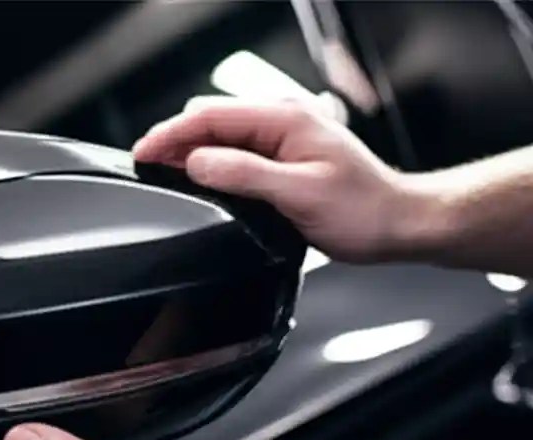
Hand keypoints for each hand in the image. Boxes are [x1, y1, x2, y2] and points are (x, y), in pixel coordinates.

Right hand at [132, 96, 429, 263]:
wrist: (397, 224)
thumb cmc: (363, 210)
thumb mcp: (299, 194)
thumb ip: (245, 174)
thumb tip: (197, 162)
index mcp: (285, 120)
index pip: (210, 116)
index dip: (169, 134)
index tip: (143, 153)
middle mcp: (282, 121)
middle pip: (210, 120)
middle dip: (173, 141)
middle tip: (147, 167)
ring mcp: (281, 137)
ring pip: (219, 135)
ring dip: (190, 151)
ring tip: (163, 174)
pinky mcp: (281, 157)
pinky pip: (234, 151)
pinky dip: (209, 163)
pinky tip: (198, 179)